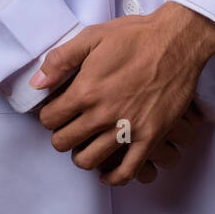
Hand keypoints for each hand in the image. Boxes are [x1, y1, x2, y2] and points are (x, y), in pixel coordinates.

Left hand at [32, 2, 214, 185]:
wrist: (176, 42)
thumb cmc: (135, 36)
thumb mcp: (93, 36)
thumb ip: (61, 59)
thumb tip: (38, 83)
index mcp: (86, 90)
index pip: (50, 119)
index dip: (50, 114)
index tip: (58, 110)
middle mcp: (102, 114)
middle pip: (64, 143)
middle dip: (62, 135)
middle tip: (71, 126)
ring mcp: (126, 129)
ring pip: (88, 161)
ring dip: (82, 154)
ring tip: (87, 143)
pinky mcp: (150, 137)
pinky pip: (126, 172)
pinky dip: (113, 177)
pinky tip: (108, 170)